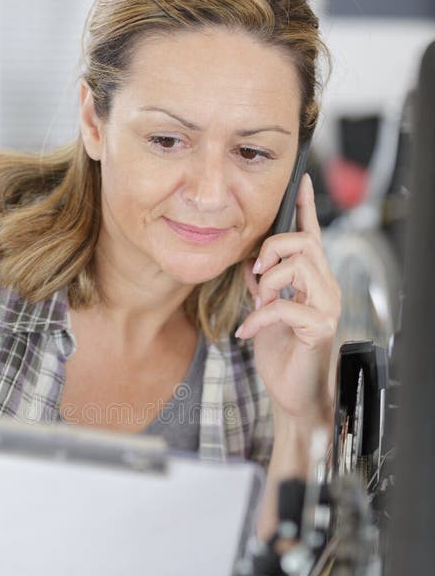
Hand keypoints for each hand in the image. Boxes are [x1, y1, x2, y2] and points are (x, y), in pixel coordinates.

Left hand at [236, 174, 339, 425]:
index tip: (301, 180)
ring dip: (267, 283)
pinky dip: (258, 317)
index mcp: (314, 281)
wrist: (293, 395)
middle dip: (273, 250)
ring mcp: (326, 307)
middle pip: (303, 243)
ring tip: (259, 306)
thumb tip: (250, 262)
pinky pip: (284, 305)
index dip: (306, 208)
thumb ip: (262, 285)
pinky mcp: (318, 328)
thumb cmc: (283, 356)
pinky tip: (248, 331)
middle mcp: (326, 289)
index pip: (312, 236)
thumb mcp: (266, 312)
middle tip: (257, 274)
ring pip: (298, 266)